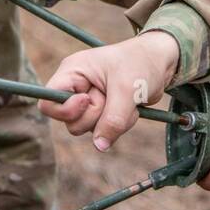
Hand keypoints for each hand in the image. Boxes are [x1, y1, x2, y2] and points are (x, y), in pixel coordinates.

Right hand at [40, 30, 180, 151]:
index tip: (87, 101)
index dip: (65, 110)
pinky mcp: (102, 112)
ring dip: (111, 121)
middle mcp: (76, 88)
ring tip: (125, 100)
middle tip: (114, 96)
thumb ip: (112, 119)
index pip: (48, 102)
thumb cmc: (141, 64)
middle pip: (70, 122)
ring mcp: (89, 101)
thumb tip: (100, 146)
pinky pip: (104, 131)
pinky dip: (120, 124)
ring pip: (88, 129)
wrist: (161, 63)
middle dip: (96, 116)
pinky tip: (130, 107)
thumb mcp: (128, 89)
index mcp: (73, 71)